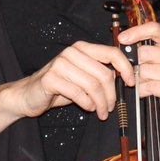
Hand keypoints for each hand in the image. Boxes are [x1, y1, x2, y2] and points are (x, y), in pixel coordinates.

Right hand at [8, 40, 132, 120]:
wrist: (28, 95)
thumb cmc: (58, 86)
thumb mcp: (82, 77)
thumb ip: (100, 74)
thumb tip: (124, 79)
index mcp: (82, 48)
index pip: (112, 53)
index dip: (125, 68)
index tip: (130, 82)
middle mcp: (72, 52)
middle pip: (104, 73)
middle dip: (112, 95)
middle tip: (111, 107)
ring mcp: (60, 64)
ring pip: (93, 85)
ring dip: (101, 103)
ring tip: (101, 111)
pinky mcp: (51, 78)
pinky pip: (78, 93)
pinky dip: (87, 104)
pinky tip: (88, 108)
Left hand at [119, 19, 159, 118]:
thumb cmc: (158, 70)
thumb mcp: (151, 52)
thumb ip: (139, 43)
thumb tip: (122, 39)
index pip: (154, 28)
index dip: (136, 32)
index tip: (122, 39)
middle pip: (145, 52)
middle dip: (135, 62)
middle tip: (137, 68)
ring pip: (145, 71)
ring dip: (138, 77)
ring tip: (143, 79)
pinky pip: (150, 86)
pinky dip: (142, 89)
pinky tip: (146, 89)